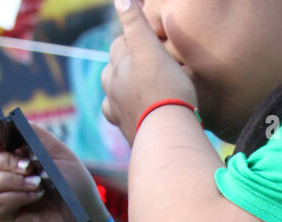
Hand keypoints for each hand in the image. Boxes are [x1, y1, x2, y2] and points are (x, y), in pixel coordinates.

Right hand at [0, 121, 111, 221]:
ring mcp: (4, 195)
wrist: (84, 220)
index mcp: (17, 154)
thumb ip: (35, 136)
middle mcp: (7, 173)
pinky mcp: (5, 216)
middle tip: (30, 167)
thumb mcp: (60, 154)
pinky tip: (36, 196)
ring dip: (15, 180)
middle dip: (9, 161)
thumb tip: (9, 123)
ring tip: (39, 184)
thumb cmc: (75, 188)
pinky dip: (16, 196)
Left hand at [101, 0, 196, 145]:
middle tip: (145, 63)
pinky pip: (124, 120)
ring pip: (115, 96)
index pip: (120, 44)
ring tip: (138, 89)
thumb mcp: (150, 49)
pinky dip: (127, 114)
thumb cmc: (164, 90)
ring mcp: (120, 114)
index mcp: (118, 67)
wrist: (168, 137)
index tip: (148, 40)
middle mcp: (114, 90)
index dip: (134, 39)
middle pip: (114, 70)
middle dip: (125, 64)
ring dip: (122, 90)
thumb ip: (135, 23)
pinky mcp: (130, 135)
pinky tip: (137, 114)